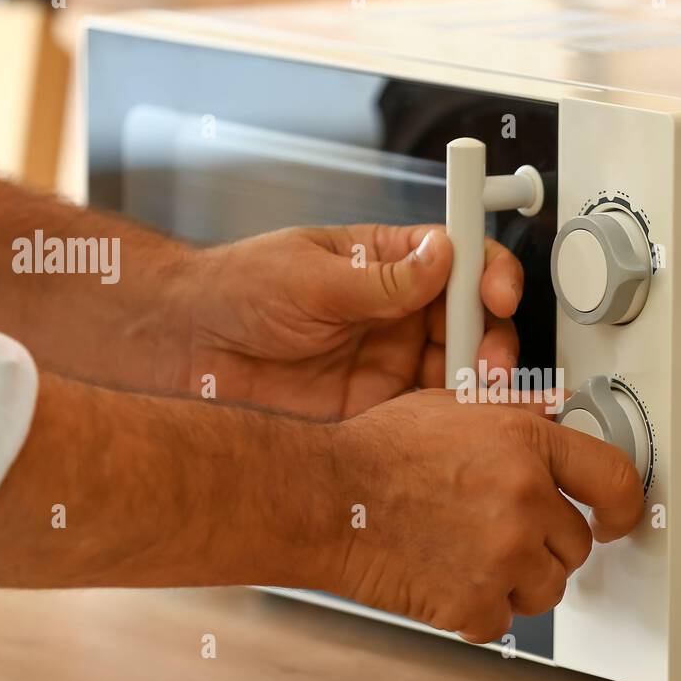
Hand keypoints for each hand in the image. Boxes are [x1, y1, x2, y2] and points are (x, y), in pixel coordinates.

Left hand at [179, 224, 521, 417]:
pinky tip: (459, 426)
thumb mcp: (310, 276)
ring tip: (478, 398)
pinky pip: (429, 417)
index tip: (496, 294)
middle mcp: (397, 314)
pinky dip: (453, 422)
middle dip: (493, 341)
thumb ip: (382, 278)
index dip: (489, 275)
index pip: (461, 262)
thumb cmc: (235, 292)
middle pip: (473, 323)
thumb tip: (443, 255)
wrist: (185, 352)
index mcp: (387, 265)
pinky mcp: (377, 411)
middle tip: (489, 363)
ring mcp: (390, 364)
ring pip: (460, 373)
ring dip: (479, 385)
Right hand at [315, 389, 645, 642]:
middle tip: (498, 534)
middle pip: (576, 546)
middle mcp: (523, 499)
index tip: (617, 521)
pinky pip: (502, 622)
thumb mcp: (456, 409)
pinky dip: (478, 611)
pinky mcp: (474, 602)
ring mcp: (502, 555)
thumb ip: (515, 421)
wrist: (327, 498)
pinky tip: (447, 580)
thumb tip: (555, 420)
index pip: (615, 480)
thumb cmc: (377, 452)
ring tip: (469, 557)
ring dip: (517, 581)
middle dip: (544, 545)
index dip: (623, 508)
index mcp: (526, 444)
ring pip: (546, 590)